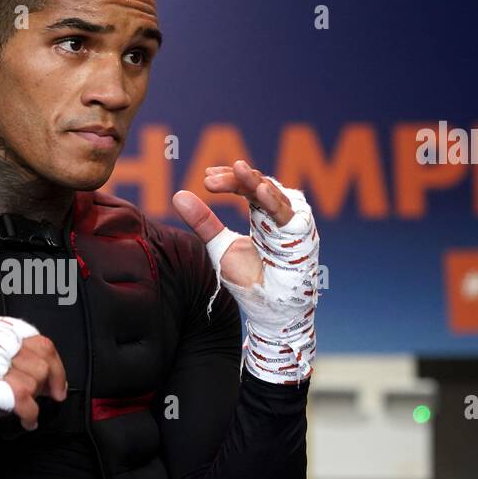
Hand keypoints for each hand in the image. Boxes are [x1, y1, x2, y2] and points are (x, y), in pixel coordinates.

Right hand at [0, 315, 66, 436]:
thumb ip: (4, 357)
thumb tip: (36, 378)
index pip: (39, 342)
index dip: (55, 365)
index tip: (57, 384)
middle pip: (43, 360)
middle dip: (50, 383)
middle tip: (47, 398)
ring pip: (35, 380)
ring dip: (35, 402)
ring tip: (22, 413)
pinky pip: (24, 400)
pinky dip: (30, 415)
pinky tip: (26, 422)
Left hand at [171, 161, 319, 383]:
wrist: (269, 308)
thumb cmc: (249, 279)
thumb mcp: (219, 246)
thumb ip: (203, 222)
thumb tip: (177, 195)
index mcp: (262, 214)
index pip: (246, 188)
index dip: (229, 180)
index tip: (207, 177)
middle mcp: (278, 214)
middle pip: (258, 186)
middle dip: (236, 179)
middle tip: (211, 177)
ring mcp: (290, 223)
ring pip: (273, 195)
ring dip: (256, 182)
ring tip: (239, 170)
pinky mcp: (300, 235)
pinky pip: (286, 214)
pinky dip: (273, 201)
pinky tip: (259, 191)